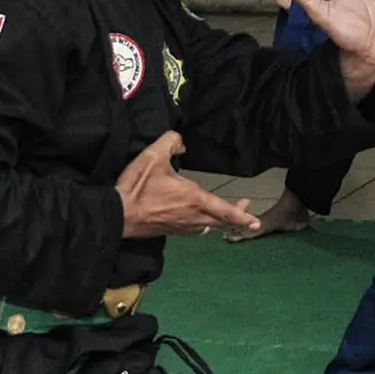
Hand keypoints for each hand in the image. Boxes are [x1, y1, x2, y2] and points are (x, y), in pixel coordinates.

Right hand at [116, 131, 260, 237]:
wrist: (118, 214)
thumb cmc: (138, 187)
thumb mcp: (153, 155)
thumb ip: (171, 142)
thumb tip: (180, 143)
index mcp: (194, 199)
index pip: (226, 210)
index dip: (243, 216)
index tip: (256, 223)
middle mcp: (193, 216)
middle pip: (222, 221)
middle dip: (237, 215)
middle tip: (245, 205)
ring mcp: (182, 226)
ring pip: (209, 227)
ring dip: (220, 221)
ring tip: (225, 213)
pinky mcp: (172, 231)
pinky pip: (195, 230)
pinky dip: (204, 225)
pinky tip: (200, 220)